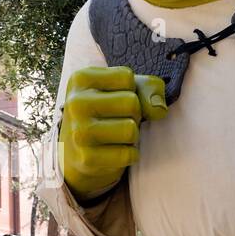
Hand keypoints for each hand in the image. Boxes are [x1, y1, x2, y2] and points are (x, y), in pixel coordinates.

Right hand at [60, 66, 166, 200]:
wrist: (77, 150)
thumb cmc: (107, 111)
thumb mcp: (125, 88)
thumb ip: (149, 87)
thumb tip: (159, 110)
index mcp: (80, 79)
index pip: (125, 77)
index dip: (130, 90)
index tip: (113, 98)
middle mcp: (75, 103)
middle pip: (131, 102)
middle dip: (134, 113)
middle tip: (118, 119)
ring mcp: (79, 132)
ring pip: (130, 129)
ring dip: (132, 135)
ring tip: (116, 135)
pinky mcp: (87, 158)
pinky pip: (128, 154)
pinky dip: (129, 154)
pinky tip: (114, 151)